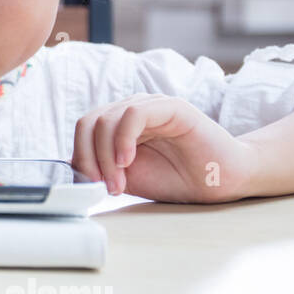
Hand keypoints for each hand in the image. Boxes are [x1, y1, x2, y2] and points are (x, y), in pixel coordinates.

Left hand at [71, 93, 257, 203]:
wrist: (220, 181)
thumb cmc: (177, 178)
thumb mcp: (127, 177)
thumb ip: (102, 168)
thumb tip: (73, 170)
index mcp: (118, 125)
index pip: (83, 130)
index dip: (80, 157)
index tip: (91, 186)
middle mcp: (130, 110)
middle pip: (89, 123)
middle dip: (89, 158)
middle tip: (105, 187)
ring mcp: (150, 106)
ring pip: (106, 119)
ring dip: (106, 156)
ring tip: (119, 183)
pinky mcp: (170, 106)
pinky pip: (133, 114)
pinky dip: (122, 139)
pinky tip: (127, 162)